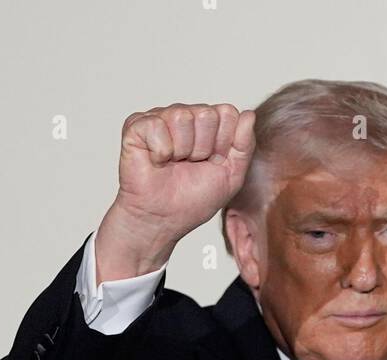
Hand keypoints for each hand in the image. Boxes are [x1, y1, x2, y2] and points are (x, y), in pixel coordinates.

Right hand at [95, 103, 255, 279]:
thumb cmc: (192, 201)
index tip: (212, 163)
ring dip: (181, 150)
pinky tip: (156, 161)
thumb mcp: (231, 177)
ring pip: (182, 116)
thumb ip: (245, 146)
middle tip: (190, 165)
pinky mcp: (137, 125)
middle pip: (207, 114)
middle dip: (202, 148)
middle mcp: (186, 116)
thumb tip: (249, 115)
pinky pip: (157, 126)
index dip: (223, 143)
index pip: (228, 112)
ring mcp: (161, 117)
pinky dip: (160, 152)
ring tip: (172, 164)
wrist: (162, 219)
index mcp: (208, 125)